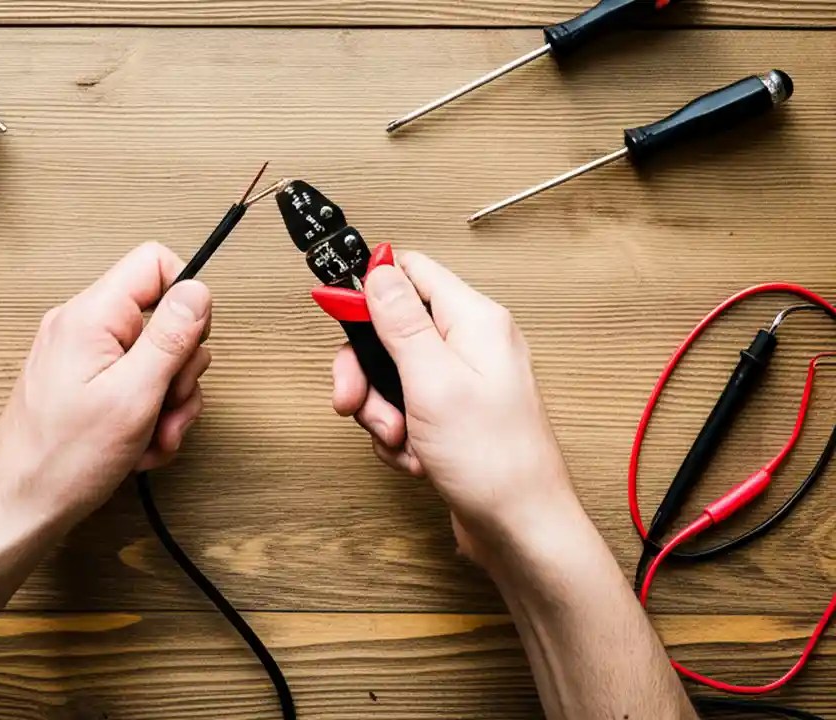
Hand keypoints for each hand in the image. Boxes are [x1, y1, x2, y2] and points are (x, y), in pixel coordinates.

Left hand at [0, 243, 211, 524]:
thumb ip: (170, 338)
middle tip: (168, 408)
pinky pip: (134, 384)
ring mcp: (80, 357)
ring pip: (154, 359)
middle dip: (179, 370)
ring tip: (151, 437)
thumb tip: (198, 289)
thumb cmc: (63, 460)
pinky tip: (138, 447)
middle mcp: (81, 327)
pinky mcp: (82, 384)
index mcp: (90, 317)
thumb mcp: (134, 396)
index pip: (154, 262)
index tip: (190, 346)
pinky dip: (146, 416)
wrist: (19, 508)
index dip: (187, 297)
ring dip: (167, 403)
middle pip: (161, 317)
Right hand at [331, 252, 582, 564]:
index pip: (410, 272)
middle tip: (355, 401)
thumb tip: (377, 270)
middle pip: (390, 331)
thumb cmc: (493, 461)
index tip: (337, 314)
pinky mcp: (453, 417)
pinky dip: (400, 437)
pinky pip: (405, 411)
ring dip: (381, 412)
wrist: (521, 529)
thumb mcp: (433, 380)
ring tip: (400, 440)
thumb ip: (401, 321)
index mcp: (474, 321)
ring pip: (391, 377)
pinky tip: (416, 459)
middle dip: (366, 371)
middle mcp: (471, 345)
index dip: (368, 288)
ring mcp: (462, 383)